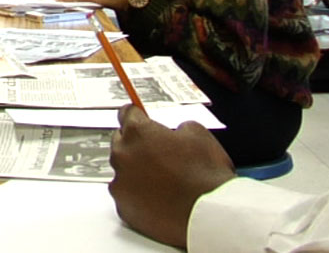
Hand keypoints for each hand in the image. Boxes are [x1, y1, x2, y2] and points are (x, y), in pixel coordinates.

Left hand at [109, 105, 235, 247]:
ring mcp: (120, 184)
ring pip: (122, 171)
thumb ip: (177, 127)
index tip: (137, 117)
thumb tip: (174, 133)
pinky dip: (138, 195)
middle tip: (159, 153)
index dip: (136, 115)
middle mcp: (122, 156)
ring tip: (163, 180)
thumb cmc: (205, 175)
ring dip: (137, 171)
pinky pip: (126, 195)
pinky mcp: (123, 208)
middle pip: (121, 142)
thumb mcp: (198, 133)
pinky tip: (158, 197)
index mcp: (137, 132)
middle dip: (136, 144)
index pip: (126, 113)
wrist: (208, 215)